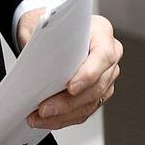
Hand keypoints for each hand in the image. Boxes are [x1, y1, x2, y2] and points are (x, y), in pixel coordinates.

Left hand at [20, 11, 122, 129]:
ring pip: (91, 102)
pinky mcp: (97, 93)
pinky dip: (64, 118)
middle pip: (97, 85)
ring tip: (39, 117)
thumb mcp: (44, 25)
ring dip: (63, 114)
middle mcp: (109, 56)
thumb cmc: (51, 26)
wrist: (50, 31)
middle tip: (45, 108)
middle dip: (69, 101)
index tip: (70, 87)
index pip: (103, 56)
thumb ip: (45, 40)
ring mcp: (106, 76)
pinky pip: (84, 110)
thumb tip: (35, 61)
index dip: (88, 74)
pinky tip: (46, 120)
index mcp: (101, 32)